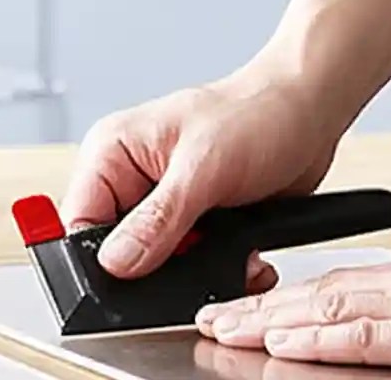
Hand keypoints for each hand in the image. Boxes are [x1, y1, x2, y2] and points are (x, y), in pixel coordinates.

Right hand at [58, 61, 348, 279]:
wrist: (310, 112)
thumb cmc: (256, 113)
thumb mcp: (202, 170)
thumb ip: (157, 221)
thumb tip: (115, 263)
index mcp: (112, 153)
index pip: (80, 221)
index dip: (102, 258)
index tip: (135, 278)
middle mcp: (131, 179)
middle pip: (116, 251)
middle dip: (159, 268)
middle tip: (195, 259)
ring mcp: (162, 203)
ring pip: (156, 265)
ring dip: (195, 271)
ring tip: (229, 253)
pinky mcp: (194, 221)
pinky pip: (191, 264)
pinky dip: (219, 270)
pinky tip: (244, 256)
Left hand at [195, 233, 390, 375]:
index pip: (335, 281)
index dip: (287, 294)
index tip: (248, 300)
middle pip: (314, 292)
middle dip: (258, 305)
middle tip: (210, 314)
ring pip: (323, 309)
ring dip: (267, 320)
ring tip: (222, 327)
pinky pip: (360, 336)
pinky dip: (315, 338)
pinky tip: (280, 342)